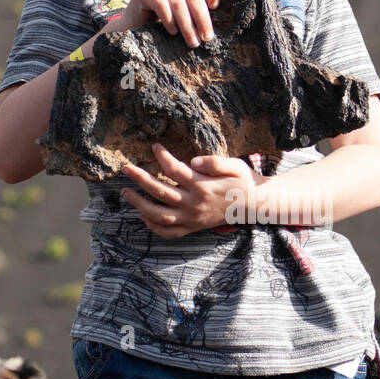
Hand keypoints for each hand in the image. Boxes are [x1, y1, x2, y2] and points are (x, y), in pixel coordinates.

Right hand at [113, 0, 220, 47]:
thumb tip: (211, 27)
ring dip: (188, 25)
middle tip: (206, 38)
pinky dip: (170, 21)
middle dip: (202, 18)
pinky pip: (162, 5)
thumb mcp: (180, 13)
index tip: (215, 7)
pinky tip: (173, 32)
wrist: (130, 26)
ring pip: (179, 2)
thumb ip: (193, 11)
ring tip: (192, 42)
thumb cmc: (159, 22)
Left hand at [120, 143, 262, 237]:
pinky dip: (154, 226)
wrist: (254, 205)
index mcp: (203, 186)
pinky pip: (169, 232)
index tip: (154, 146)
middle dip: (140, 179)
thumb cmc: (243, 181)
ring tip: (126, 192)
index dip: (162, 157)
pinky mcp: (193, 228)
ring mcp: (192, 219)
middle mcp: (194, 205)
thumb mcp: (235, 165)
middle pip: (160, 192)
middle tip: (125, 168)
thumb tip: (193, 162)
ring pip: (159, 215)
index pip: (174, 170)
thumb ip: (214, 162)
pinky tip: (143, 215)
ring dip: (139, 204)